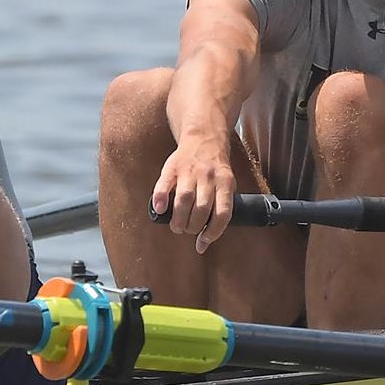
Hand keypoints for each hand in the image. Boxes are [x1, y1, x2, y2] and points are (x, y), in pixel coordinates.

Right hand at [151, 138, 236, 254]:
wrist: (204, 137)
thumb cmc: (215, 171)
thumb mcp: (224, 186)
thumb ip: (216, 213)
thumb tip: (202, 246)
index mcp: (225, 182)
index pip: (223, 213)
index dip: (213, 231)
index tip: (204, 240)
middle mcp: (208, 176)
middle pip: (201, 209)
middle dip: (193, 226)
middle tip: (188, 230)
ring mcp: (189, 171)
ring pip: (184, 199)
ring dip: (179, 219)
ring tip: (177, 226)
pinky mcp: (172, 167)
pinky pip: (164, 184)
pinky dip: (160, 198)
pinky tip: (159, 210)